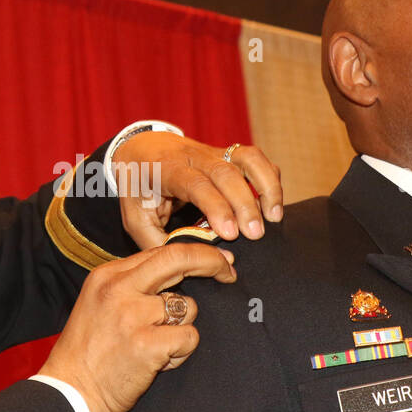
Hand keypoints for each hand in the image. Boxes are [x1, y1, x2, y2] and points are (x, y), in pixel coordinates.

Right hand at [39, 242, 236, 411]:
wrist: (69, 391)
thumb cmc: (88, 352)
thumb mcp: (101, 303)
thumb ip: (134, 285)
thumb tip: (181, 270)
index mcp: (108, 275)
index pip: (161, 251)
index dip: (195, 254)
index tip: (217, 260)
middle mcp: (119, 288)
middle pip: (178, 258)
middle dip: (212, 261)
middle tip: (229, 272)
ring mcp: (132, 315)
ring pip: (188, 306)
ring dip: (182, 329)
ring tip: (157, 347)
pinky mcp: (147, 344)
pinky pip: (188, 337)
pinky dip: (180, 353)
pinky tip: (158, 362)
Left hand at [112, 132, 282, 248]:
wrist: (138, 151)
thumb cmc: (138, 190)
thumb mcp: (137, 220)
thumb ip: (163, 243)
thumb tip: (205, 261)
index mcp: (166, 169)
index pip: (196, 184)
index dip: (216, 208)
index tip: (230, 235)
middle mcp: (193, 156)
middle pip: (226, 172)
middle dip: (245, 203)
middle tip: (255, 235)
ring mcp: (213, 152)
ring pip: (247, 157)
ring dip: (266, 186)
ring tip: (274, 217)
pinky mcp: (227, 154)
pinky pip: (254, 158)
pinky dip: (269, 178)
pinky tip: (273, 205)